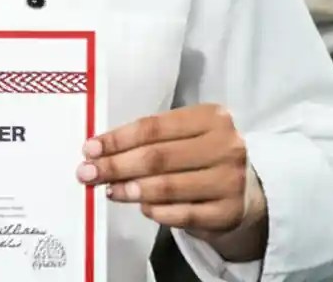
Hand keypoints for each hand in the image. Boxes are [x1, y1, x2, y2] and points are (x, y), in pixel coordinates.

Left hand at [76, 105, 267, 260]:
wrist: (245, 190)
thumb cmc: (201, 155)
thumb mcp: (184, 135)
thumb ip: (150, 139)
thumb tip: (98, 152)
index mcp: (212, 117)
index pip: (154, 127)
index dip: (117, 138)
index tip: (89, 149)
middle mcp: (226, 146)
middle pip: (157, 157)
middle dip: (116, 165)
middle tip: (87, 173)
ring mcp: (229, 181)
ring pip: (168, 187)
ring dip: (130, 190)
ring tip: (109, 190)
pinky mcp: (227, 212)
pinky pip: (181, 214)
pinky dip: (155, 211)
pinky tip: (140, 206)